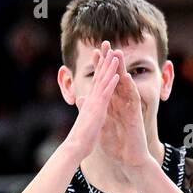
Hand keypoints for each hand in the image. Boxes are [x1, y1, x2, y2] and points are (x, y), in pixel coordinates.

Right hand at [66, 41, 119, 159]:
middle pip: (98, 75)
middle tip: (107, 45)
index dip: (99, 66)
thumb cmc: (80, 137)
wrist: (75, 147)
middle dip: (104, 59)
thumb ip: (84, 108)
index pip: (95, 80)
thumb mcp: (84, 118)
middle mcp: (91, 99)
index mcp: (90, 101)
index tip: (103, 54)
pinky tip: (118, 74)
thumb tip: (81, 101)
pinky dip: (112, 83)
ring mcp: (94, 103)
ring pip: (103, 81)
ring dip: (110, 67)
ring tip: (115, 54)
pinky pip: (106, 94)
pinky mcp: (98, 110)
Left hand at [98, 51, 148, 170]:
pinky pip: (133, 98)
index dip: (100, 68)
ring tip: (117, 53)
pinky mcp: (135, 114)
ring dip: (121, 68)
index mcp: (112, 103)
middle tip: (106, 44)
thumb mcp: (100, 123)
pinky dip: (129, 87)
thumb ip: (92, 109)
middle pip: (116, 77)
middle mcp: (121, 102)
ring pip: (125, 84)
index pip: (105, 81)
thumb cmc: (116, 144)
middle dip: (111, 61)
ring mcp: (129, 107)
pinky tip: (125, 76)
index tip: (93, 53)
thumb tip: (81, 98)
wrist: (128, 159)